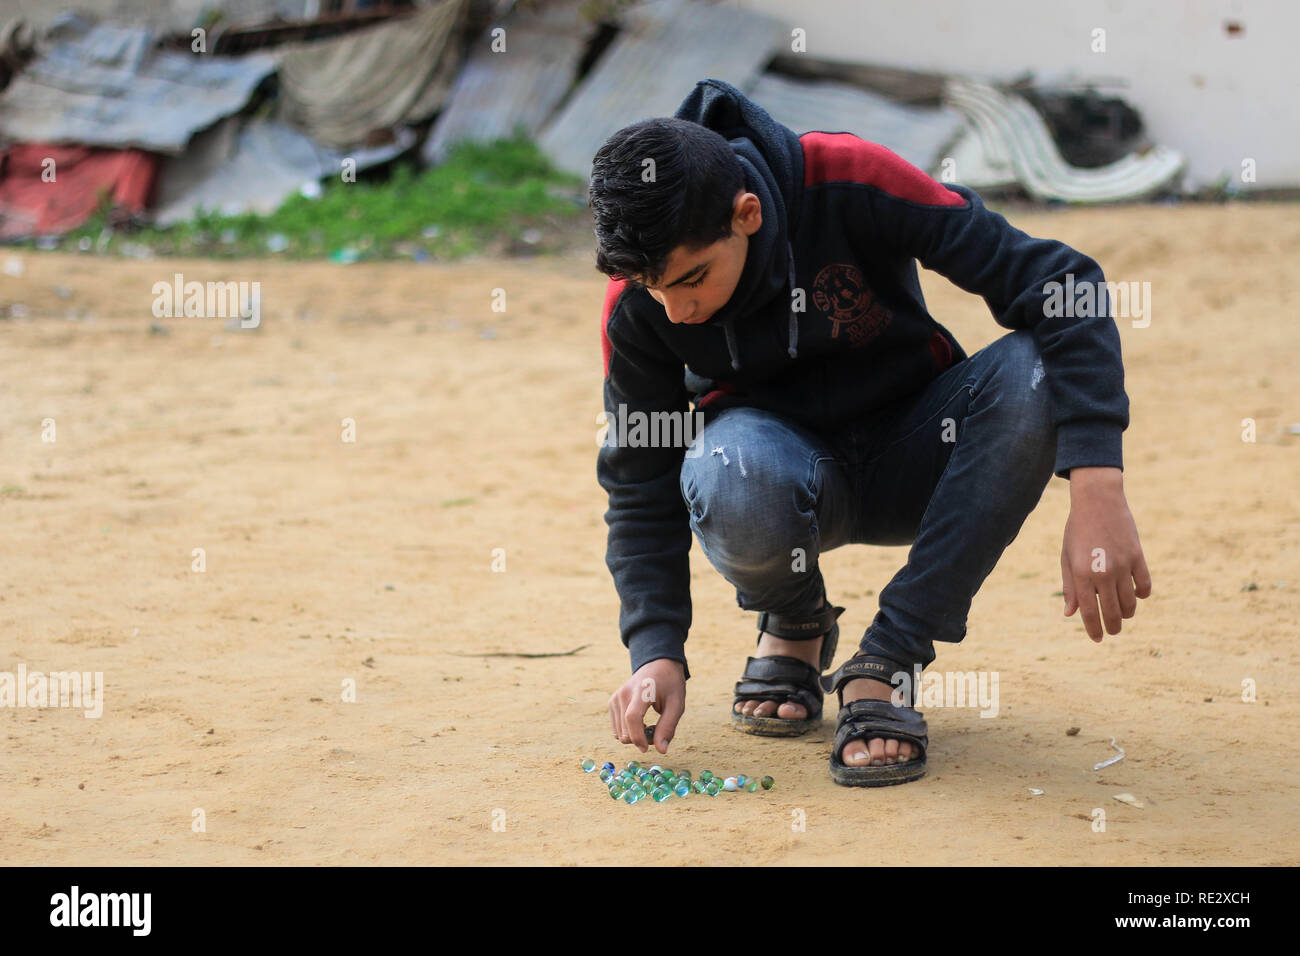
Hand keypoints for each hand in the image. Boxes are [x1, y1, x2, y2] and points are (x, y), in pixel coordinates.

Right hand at [608, 658, 684, 754]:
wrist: (658, 664)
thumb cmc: (670, 684)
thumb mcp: (676, 705)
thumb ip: (668, 727)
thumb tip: (661, 750)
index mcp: (641, 691)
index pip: (632, 717)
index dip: (638, 737)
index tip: (647, 748)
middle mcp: (624, 693)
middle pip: (624, 730)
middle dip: (640, 739)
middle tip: (657, 731)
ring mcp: (616, 697)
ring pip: (619, 733)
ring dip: (634, 736)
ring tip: (649, 725)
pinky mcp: (612, 702)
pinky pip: (616, 728)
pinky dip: (627, 731)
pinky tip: (640, 722)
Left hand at [1061, 467, 1151, 640]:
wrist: (1098, 501)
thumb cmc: (1077, 530)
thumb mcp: (1067, 557)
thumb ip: (1070, 586)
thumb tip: (1070, 614)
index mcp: (1081, 573)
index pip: (1089, 611)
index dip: (1093, 629)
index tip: (1097, 639)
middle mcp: (1103, 572)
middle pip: (1112, 612)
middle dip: (1112, 627)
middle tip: (1112, 631)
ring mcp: (1123, 565)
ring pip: (1130, 603)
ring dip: (1127, 613)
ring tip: (1122, 614)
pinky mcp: (1138, 557)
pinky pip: (1144, 586)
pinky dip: (1141, 595)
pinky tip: (1135, 596)